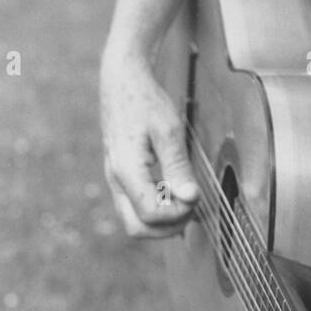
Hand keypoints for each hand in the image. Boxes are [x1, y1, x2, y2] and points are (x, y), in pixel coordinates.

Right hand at [99, 51, 199, 237]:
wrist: (122, 81)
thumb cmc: (145, 101)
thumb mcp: (168, 130)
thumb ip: (178, 167)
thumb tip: (190, 198)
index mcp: (126, 170)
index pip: (151, 215)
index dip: (178, 213)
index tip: (195, 194)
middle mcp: (115, 180)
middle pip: (137, 228)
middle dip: (168, 227)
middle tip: (192, 206)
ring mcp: (115, 179)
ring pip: (134, 220)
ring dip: (162, 219)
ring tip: (185, 198)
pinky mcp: (120, 175)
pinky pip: (134, 205)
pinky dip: (155, 207)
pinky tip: (174, 190)